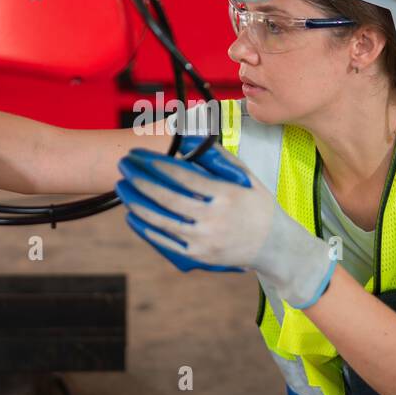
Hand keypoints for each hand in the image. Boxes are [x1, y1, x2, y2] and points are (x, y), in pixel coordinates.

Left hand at [115, 136, 335, 308]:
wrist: (274, 246)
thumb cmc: (258, 205)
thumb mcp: (245, 177)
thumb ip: (217, 157)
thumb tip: (190, 138)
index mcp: (226, 196)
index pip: (185, 178)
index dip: (159, 165)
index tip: (141, 155)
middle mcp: (214, 219)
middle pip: (168, 199)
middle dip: (141, 181)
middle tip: (124, 166)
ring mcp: (204, 241)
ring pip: (162, 221)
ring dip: (137, 203)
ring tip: (121, 188)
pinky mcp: (198, 256)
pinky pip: (165, 242)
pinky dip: (146, 228)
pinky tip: (132, 214)